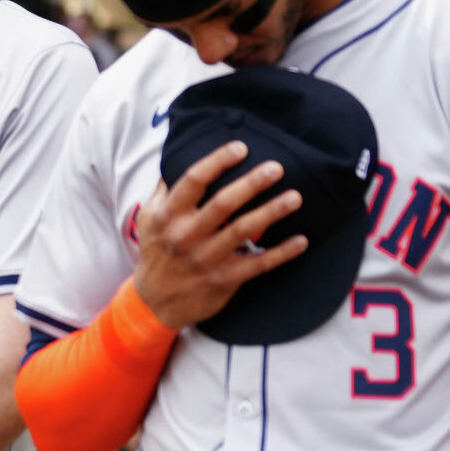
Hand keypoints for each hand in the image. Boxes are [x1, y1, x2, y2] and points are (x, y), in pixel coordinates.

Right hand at [133, 141, 308, 330]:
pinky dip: (281, 253)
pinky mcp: (223, 279)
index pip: (193, 181)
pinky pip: (257, 264)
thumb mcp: (149, 221)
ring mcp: (206, 259)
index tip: (241, 148)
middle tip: (276, 167)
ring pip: (243, 231)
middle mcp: (186, 235)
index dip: (218, 161)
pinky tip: (301, 240)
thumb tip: (176, 158)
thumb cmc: (157, 255)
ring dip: (271, 212)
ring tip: (295, 197)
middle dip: (251, 183)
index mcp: (168, 216)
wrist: (155, 303)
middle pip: (223, 204)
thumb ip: (164, 192)